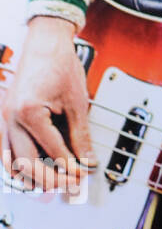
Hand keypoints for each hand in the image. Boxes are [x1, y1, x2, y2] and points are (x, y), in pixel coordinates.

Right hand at [1, 16, 95, 189]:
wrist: (45, 43)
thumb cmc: (59, 65)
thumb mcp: (76, 104)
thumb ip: (81, 137)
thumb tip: (87, 162)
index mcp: (29, 112)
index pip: (53, 153)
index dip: (71, 169)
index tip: (84, 175)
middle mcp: (11, 118)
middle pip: (27, 164)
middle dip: (51, 179)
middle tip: (71, 185)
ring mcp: (5, 118)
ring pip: (12, 161)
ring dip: (32, 177)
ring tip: (55, 184)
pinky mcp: (7, 118)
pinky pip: (6, 150)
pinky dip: (18, 166)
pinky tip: (33, 174)